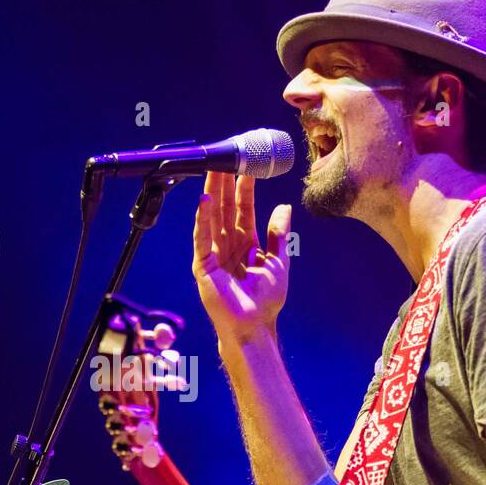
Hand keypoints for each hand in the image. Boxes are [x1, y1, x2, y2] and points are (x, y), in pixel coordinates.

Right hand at [192, 172, 291, 343]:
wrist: (255, 326)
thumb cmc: (266, 301)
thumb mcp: (279, 262)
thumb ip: (278, 235)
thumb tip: (284, 207)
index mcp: (245, 244)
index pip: (242, 210)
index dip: (244, 189)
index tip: (247, 168)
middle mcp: (227, 246)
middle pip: (224, 209)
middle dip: (224, 184)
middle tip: (226, 158)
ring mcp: (213, 255)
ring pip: (211, 218)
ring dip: (211, 194)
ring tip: (212, 171)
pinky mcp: (203, 266)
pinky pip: (201, 239)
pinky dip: (201, 220)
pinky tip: (203, 202)